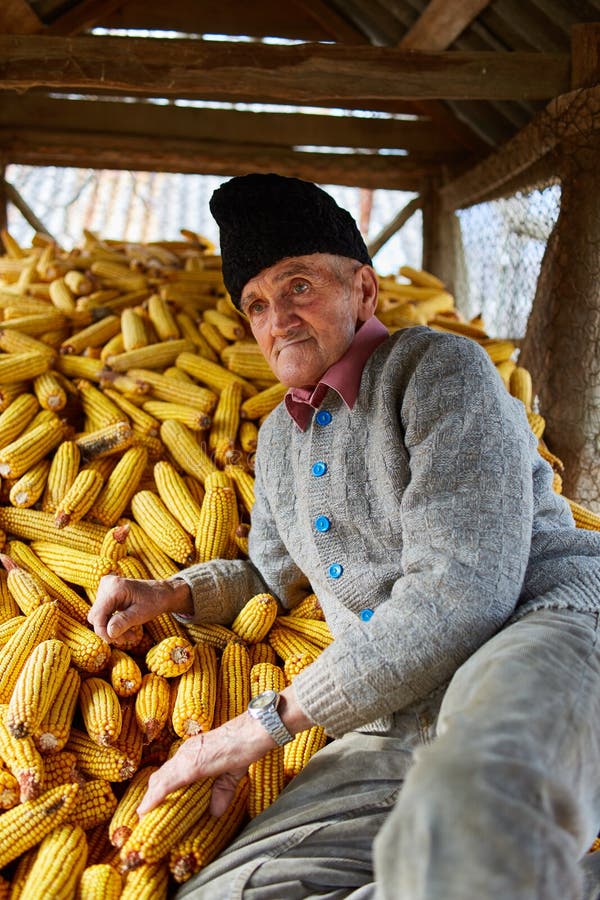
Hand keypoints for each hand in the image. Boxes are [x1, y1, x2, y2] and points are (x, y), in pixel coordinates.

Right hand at [87, 574, 191, 644]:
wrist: (160, 593)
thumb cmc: (153, 601)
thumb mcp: (141, 614)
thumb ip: (123, 622)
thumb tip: (109, 633)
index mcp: (115, 588)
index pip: (97, 615)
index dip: (102, 631)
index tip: (115, 641)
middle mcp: (106, 585)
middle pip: (96, 617)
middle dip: (109, 631)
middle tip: (126, 639)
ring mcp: (104, 587)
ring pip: (98, 617)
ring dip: (112, 629)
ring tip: (129, 634)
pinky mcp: (105, 593)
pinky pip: (102, 613)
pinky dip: (112, 623)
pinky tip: (126, 628)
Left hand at [136, 685, 313, 816]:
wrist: (254, 730)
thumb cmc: (246, 744)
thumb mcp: (232, 773)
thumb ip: (222, 791)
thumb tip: (215, 813)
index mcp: (194, 753)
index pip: (170, 772)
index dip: (158, 789)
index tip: (150, 806)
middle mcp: (186, 752)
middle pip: (160, 776)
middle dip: (151, 796)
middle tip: (142, 816)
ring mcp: (188, 756)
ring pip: (160, 779)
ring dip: (150, 799)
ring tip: (140, 817)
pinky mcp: (193, 764)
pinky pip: (167, 783)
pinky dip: (155, 797)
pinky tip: (146, 809)